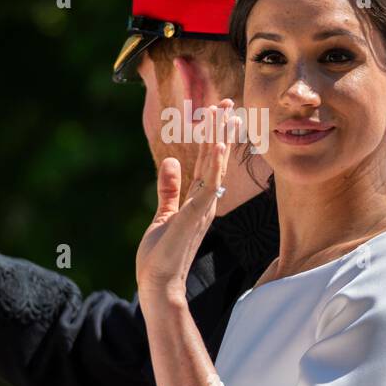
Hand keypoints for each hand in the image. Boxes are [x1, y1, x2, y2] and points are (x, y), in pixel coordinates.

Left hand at [136, 99, 240, 300]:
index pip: (209, 161)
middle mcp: (206, 202)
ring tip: (223, 113)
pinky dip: (215, 164)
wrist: (159, 284)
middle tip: (226, 101)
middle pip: (216, 158)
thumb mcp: (163, 215)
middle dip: (220, 129)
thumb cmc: (161, 255)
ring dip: (219, 138)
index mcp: (200, 201)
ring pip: (215, 166)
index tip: (216, 111)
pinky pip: (208, 185)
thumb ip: (169, 189)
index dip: (213, 135)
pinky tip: (217, 144)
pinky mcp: (195, 216)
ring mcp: (203, 208)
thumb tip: (170, 162)